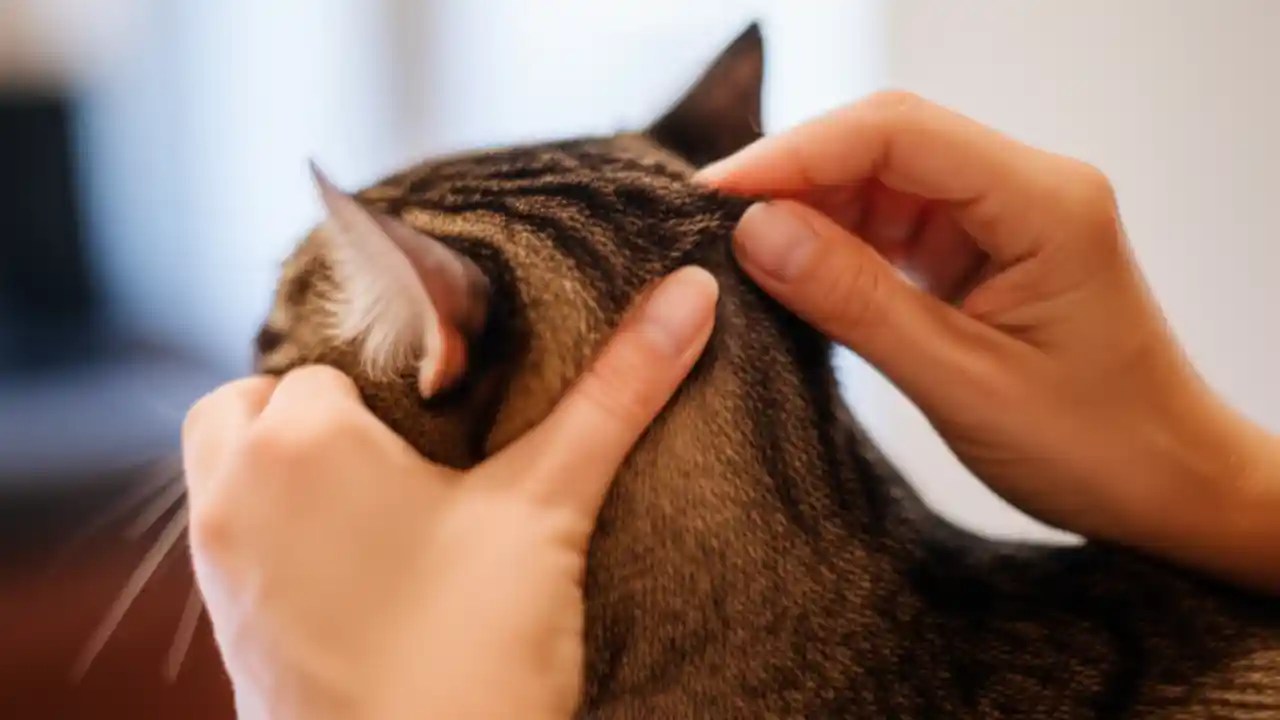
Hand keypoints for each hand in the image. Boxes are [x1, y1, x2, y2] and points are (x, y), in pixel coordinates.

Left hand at [181, 267, 718, 719]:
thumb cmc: (473, 657)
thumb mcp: (548, 509)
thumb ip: (616, 391)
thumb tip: (690, 293)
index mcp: (299, 438)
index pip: (344, 355)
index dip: (407, 377)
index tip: (456, 413)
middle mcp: (235, 490)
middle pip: (268, 398)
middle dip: (334, 410)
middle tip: (419, 448)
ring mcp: (219, 560)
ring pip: (240, 461)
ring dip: (299, 462)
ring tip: (396, 499)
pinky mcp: (228, 620)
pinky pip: (239, 530)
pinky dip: (287, 523)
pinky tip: (372, 558)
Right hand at [699, 91, 1279, 592]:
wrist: (1166, 487)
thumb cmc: (1095, 445)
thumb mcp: (962, 382)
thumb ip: (856, 302)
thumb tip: (755, 232)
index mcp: (1045, 202)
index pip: (898, 134)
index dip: (796, 153)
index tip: (717, 197)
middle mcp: (1027, 188)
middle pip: (884, 143)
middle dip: (794, 177)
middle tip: (710, 227)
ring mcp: (1004, 215)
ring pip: (881, 180)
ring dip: (810, 211)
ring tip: (741, 256)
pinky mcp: (982, 247)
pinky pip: (893, 223)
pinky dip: (838, 245)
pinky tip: (793, 272)